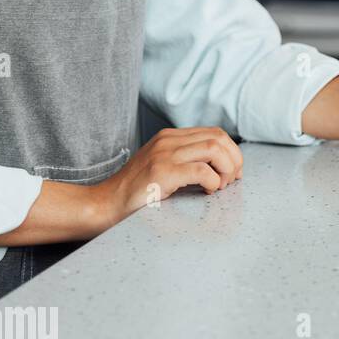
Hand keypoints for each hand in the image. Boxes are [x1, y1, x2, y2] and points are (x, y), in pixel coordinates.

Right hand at [94, 127, 244, 224]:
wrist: (104, 205)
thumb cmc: (137, 193)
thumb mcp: (164, 168)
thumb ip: (188, 161)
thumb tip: (225, 169)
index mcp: (170, 137)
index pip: (215, 133)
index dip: (232, 151)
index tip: (234, 172)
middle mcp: (168, 140)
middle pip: (219, 137)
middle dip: (234, 159)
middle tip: (231, 181)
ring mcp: (164, 154)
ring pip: (215, 149)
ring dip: (226, 169)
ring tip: (220, 186)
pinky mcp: (162, 172)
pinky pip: (202, 170)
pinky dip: (213, 182)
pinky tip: (208, 191)